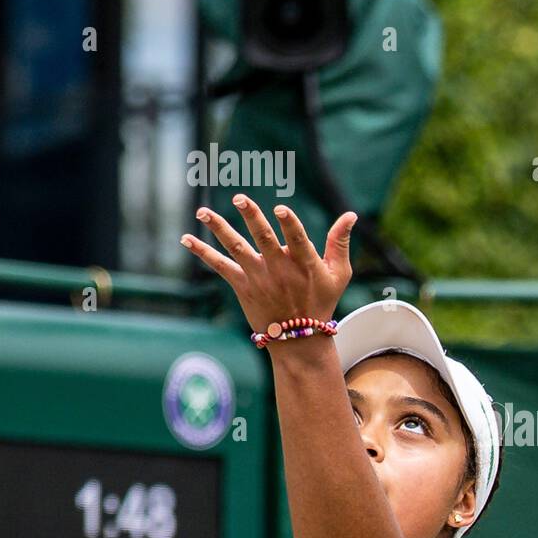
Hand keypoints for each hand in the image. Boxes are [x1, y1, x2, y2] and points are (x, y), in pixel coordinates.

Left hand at [180, 196, 356, 333]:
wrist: (297, 339)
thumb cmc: (320, 301)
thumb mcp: (338, 274)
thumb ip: (340, 242)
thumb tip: (351, 214)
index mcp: (304, 263)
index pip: (297, 239)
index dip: (289, 224)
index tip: (280, 209)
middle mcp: (279, 269)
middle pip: (263, 239)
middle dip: (252, 217)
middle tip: (240, 198)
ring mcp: (258, 277)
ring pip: (236, 248)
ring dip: (218, 229)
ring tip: (203, 211)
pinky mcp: (242, 286)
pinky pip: (219, 266)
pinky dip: (202, 252)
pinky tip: (186, 238)